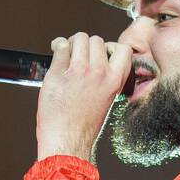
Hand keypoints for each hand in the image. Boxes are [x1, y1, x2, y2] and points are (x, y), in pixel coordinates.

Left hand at [36, 32, 131, 161]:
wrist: (66, 141)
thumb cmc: (83, 126)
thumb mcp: (106, 99)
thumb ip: (105, 77)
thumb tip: (96, 56)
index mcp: (114, 81)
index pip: (123, 49)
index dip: (111, 47)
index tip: (103, 52)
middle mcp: (98, 73)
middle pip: (96, 40)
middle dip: (87, 45)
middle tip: (80, 56)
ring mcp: (78, 72)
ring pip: (78, 38)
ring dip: (72, 43)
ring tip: (68, 54)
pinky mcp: (58, 73)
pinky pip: (60, 48)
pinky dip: (57, 48)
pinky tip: (57, 54)